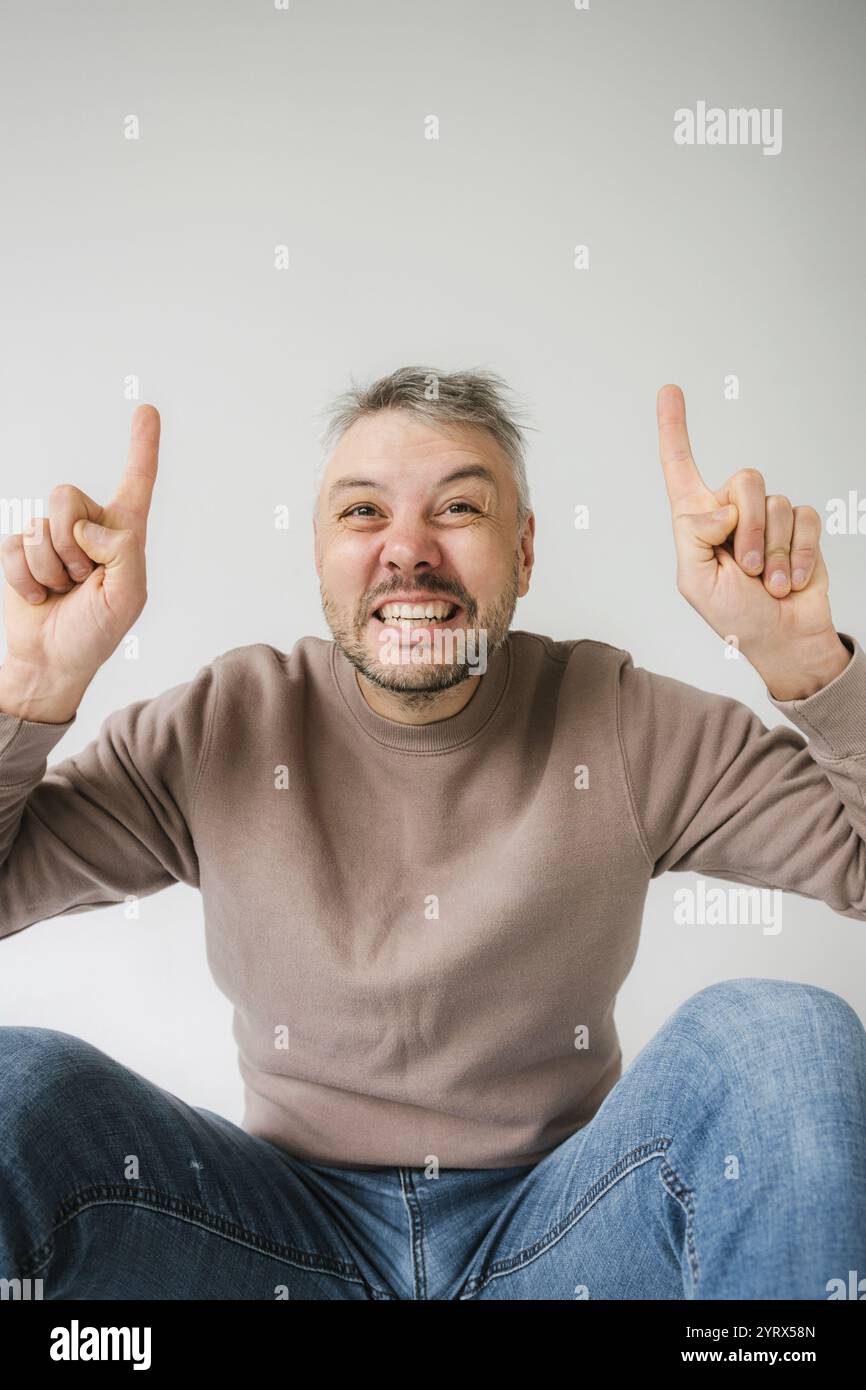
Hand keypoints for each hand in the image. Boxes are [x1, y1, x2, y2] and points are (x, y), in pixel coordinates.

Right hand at [0, 405, 159, 701]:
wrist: (51, 660)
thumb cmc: (96, 632)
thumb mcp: (127, 598)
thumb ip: (122, 554)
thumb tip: (88, 527)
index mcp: (124, 534)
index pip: (136, 482)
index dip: (141, 446)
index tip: (146, 410)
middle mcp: (88, 526)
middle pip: (67, 497)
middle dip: (69, 544)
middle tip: (79, 580)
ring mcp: (51, 536)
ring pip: (41, 525)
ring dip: (49, 567)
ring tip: (61, 590)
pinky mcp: (20, 549)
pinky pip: (15, 547)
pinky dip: (25, 578)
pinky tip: (38, 595)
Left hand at [656, 384, 841, 682]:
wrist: (783, 639)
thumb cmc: (735, 616)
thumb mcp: (696, 583)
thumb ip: (695, 537)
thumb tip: (722, 507)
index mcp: (697, 521)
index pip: (681, 467)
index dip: (674, 429)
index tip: (669, 390)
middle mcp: (732, 511)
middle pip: (746, 480)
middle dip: (750, 530)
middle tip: (747, 570)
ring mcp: (768, 518)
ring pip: (776, 504)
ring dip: (774, 552)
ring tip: (767, 584)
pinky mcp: (801, 528)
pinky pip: (805, 519)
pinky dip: (798, 556)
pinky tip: (790, 582)